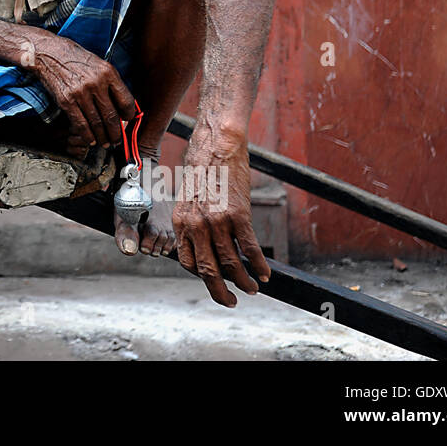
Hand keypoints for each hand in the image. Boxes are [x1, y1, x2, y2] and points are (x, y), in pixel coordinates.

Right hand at [26, 33, 137, 154]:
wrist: (50, 53)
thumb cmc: (76, 59)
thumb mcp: (99, 64)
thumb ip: (111, 83)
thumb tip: (122, 107)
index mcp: (108, 73)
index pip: (126, 101)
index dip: (129, 116)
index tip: (127, 122)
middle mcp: (96, 83)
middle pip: (112, 116)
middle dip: (116, 133)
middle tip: (117, 140)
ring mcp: (81, 92)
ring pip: (97, 123)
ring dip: (103, 137)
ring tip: (105, 143)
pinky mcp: (67, 100)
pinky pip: (80, 123)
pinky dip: (87, 135)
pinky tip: (90, 140)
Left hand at [172, 123, 269, 306]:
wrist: (216, 144)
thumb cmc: (204, 168)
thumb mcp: (189, 197)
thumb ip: (193, 220)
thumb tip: (203, 241)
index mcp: (181, 221)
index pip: (187, 262)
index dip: (201, 275)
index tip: (214, 280)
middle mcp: (196, 225)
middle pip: (208, 270)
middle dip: (219, 291)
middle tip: (229, 301)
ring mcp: (217, 221)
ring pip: (231, 264)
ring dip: (243, 282)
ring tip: (251, 289)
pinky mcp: (238, 215)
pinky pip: (250, 249)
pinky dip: (259, 265)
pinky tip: (265, 274)